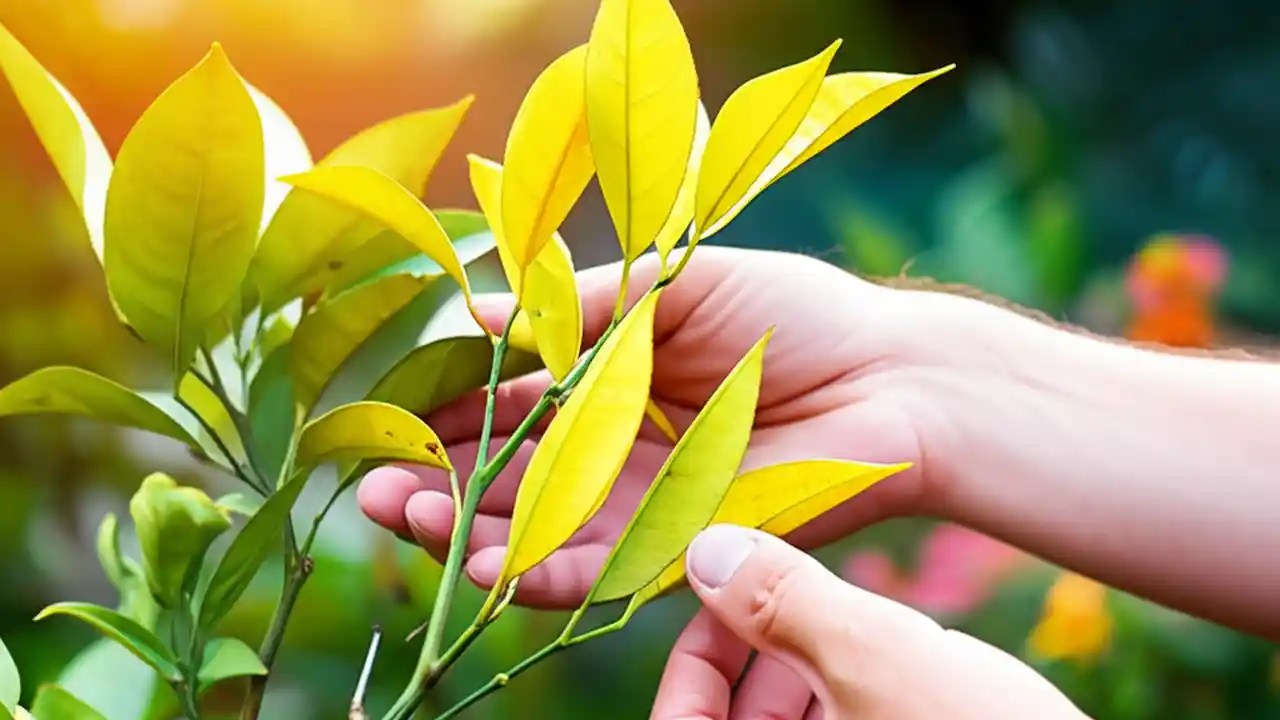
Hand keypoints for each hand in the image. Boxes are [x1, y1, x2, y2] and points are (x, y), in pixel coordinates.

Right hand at [358, 247, 944, 606]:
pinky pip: (595, 569)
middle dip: (435, 477)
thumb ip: (585, 305)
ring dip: (464, 530)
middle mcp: (614, 447)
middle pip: (506, 473)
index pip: (507, 400)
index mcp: (610, 379)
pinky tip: (482, 564)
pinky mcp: (677, 547)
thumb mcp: (677, 281)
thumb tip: (481, 314)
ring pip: (535, 528)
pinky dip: (536, 572)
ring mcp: (641, 502)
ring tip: (402, 514)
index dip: (447, 408)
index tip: (389, 411)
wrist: (892, 378)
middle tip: (372, 478)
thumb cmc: (792, 313)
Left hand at [652, 524, 1086, 719]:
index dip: (697, 659)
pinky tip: (904, 666)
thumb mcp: (877, 660)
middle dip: (766, 656)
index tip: (730, 595)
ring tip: (868, 632)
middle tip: (806, 596)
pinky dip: (859, 699)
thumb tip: (708, 550)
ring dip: (816, 673)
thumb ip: (783, 605)